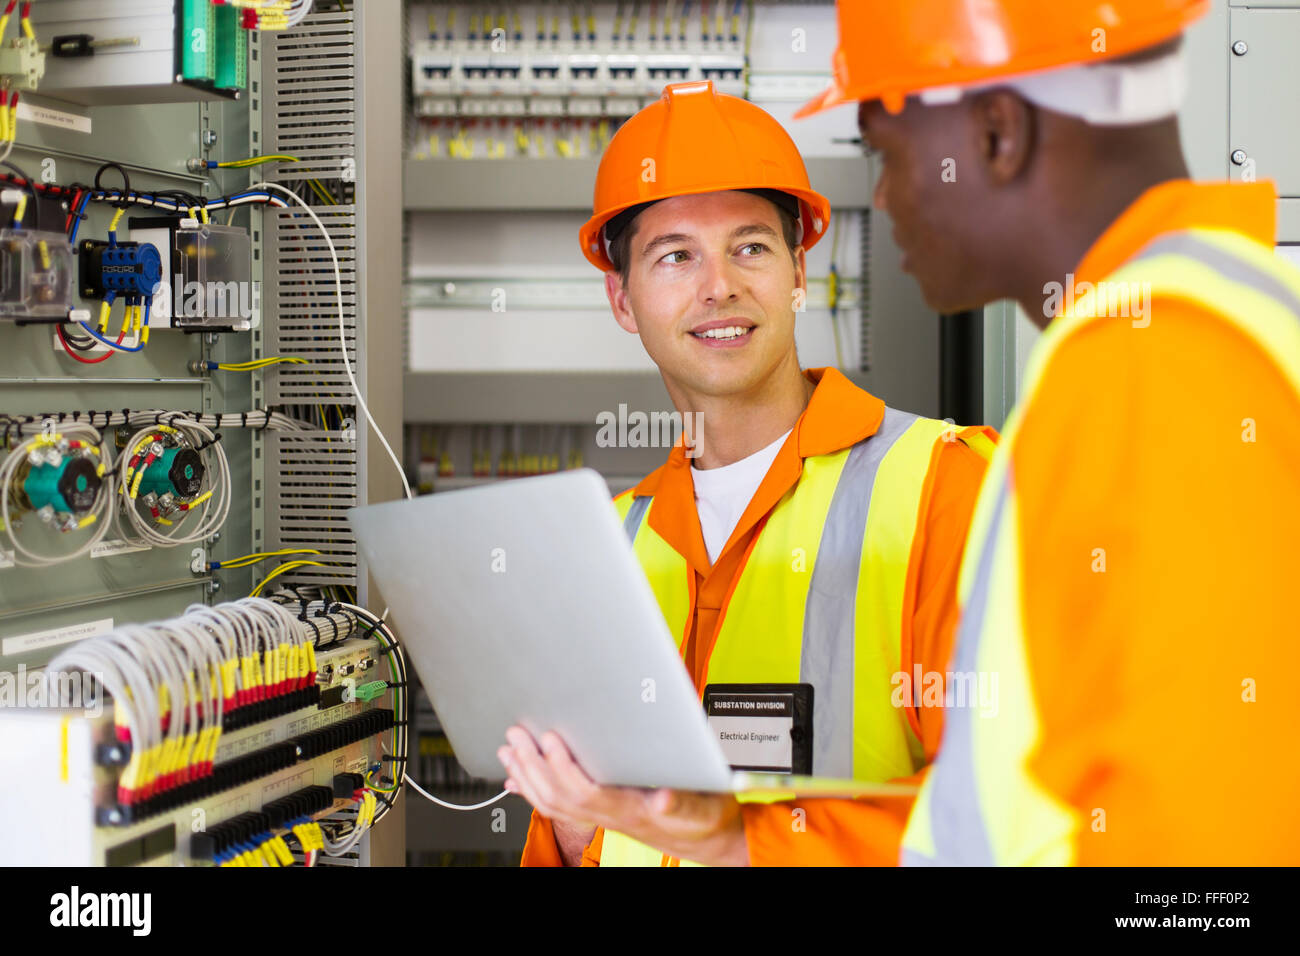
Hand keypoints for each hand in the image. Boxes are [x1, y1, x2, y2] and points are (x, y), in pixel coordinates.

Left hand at [498, 725, 749, 866]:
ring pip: (552, 802)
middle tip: (516, 736)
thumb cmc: (705, 818)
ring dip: (527, 775)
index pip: (585, 792)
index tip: (549, 739)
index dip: (562, 768)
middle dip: (533, 766)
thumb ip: (684, 802)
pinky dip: (532, 789)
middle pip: (559, 796)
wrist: (706, 836)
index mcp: (630, 811)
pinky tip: (517, 777)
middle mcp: (609, 815)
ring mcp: (601, 815)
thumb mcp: (703, 808)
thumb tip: (664, 797)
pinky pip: (557, 804)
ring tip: (510, 749)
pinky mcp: (599, 811)